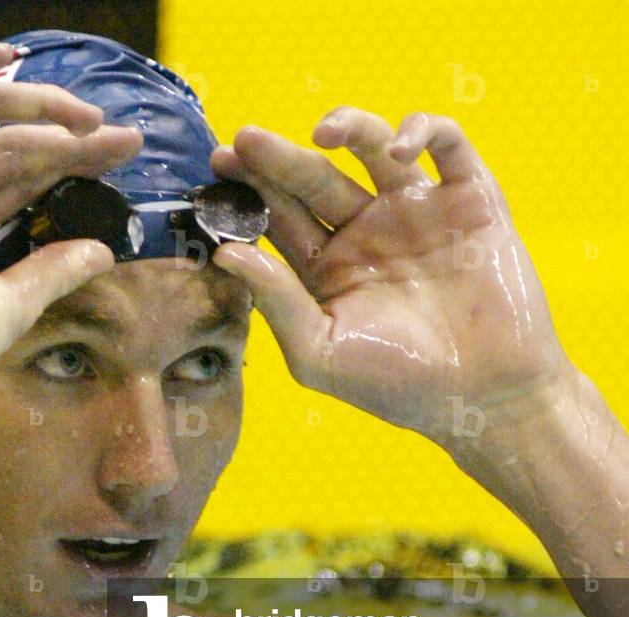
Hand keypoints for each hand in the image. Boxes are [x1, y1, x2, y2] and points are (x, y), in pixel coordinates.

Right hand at [0, 36, 141, 385]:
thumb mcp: (17, 302)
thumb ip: (56, 270)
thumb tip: (103, 253)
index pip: (24, 180)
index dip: (71, 164)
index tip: (120, 156)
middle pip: (17, 145)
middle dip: (74, 140)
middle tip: (127, 139)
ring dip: (42, 105)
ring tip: (93, 119)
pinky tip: (8, 51)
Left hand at [211, 107, 574, 442]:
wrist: (487, 400)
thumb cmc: (396, 385)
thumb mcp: (319, 352)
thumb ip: (276, 301)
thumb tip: (223, 254)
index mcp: (325, 265)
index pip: (280, 215)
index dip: (250, 188)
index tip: (218, 165)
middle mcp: (366, 231)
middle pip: (314, 179)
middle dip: (279, 157)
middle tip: (245, 139)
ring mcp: (417, 210)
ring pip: (374, 149)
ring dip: (348, 128)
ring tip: (321, 133)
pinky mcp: (470, 200)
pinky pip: (449, 147)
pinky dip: (426, 131)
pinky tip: (399, 148)